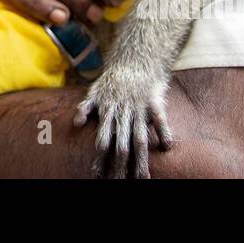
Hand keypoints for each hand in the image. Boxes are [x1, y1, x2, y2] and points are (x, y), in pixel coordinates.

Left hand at [74, 61, 173, 178]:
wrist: (134, 59)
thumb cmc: (113, 80)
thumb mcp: (95, 91)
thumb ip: (85, 108)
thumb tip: (76, 125)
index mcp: (107, 112)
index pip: (102, 141)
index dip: (100, 160)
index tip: (98, 176)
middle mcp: (123, 113)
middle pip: (122, 145)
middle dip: (120, 167)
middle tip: (118, 183)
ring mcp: (139, 108)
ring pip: (141, 139)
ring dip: (141, 160)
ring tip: (142, 178)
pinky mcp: (155, 102)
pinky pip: (161, 120)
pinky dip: (165, 133)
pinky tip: (167, 148)